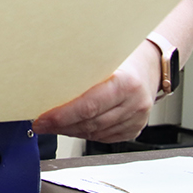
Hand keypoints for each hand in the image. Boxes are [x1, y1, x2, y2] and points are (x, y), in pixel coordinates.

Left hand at [32, 40, 160, 142]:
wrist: (151, 64)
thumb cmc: (126, 56)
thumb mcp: (105, 55)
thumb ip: (81, 69)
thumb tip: (48, 80)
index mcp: (126, 83)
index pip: (88, 107)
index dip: (62, 116)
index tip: (43, 118)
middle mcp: (134, 104)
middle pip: (89, 123)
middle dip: (61, 125)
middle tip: (41, 123)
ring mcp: (136, 119)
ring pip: (94, 133)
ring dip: (70, 131)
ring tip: (53, 124)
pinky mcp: (133, 129)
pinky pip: (103, 137)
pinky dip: (86, 133)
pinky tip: (74, 126)